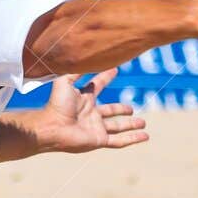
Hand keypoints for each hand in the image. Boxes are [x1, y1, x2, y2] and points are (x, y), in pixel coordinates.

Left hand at [34, 69, 148, 153]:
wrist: (52, 127)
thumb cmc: (56, 104)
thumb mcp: (65, 82)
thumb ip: (75, 71)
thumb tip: (83, 57)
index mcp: (84, 99)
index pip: (97, 86)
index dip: (105, 77)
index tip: (115, 69)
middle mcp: (91, 113)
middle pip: (110, 110)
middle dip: (121, 109)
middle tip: (132, 108)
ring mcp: (96, 128)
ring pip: (118, 127)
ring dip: (131, 125)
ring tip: (143, 122)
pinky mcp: (99, 140)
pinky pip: (119, 141)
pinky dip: (133, 139)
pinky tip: (145, 136)